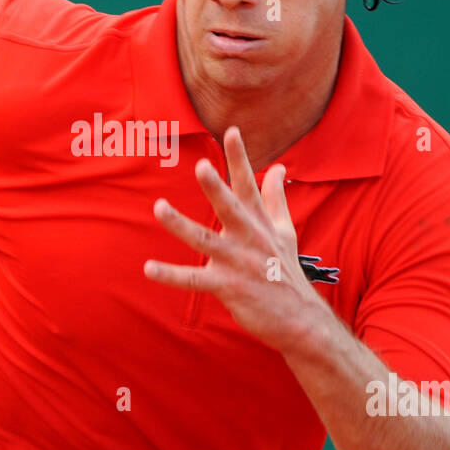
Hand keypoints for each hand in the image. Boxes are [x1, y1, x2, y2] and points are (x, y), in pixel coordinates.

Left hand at [143, 126, 326, 351]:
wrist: (300, 319)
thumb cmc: (286, 271)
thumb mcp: (285, 230)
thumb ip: (275, 197)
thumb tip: (278, 166)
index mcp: (260, 222)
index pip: (249, 184)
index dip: (239, 158)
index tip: (230, 131)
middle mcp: (249, 238)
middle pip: (230, 208)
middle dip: (216, 187)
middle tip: (201, 166)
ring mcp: (238, 263)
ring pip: (205, 240)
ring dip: (180, 224)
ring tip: (159, 207)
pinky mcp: (228, 287)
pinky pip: (194, 280)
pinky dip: (171, 275)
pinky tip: (148, 268)